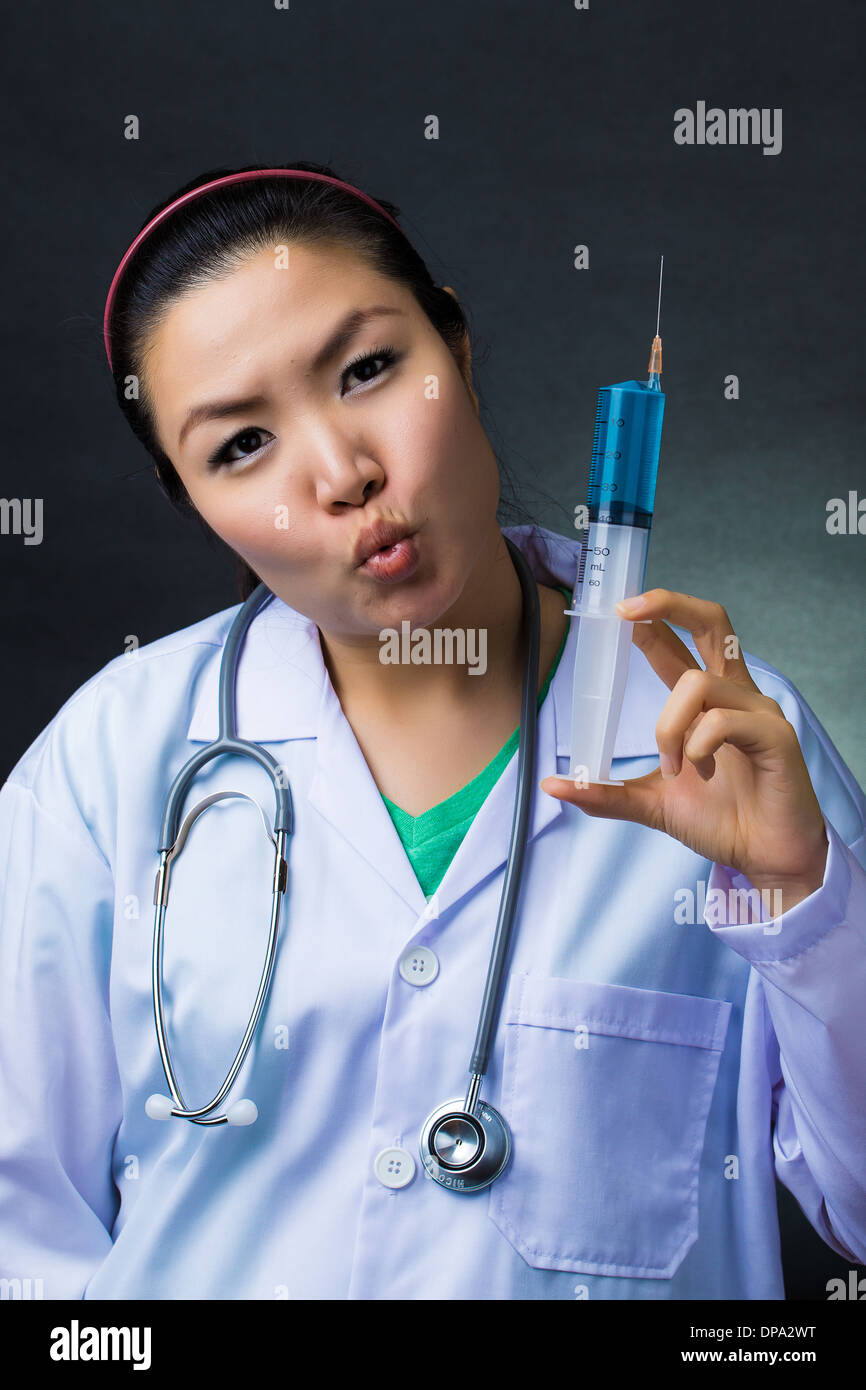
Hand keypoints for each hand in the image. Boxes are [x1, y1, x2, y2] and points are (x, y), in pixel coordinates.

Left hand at [540, 589, 828, 915]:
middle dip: (668, 604)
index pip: (680, 639)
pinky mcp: (775, 735)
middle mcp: (735, 693)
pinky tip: (700, 772)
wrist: (765, 858)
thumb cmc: (721, 821)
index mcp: (707, 700)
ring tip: (671, 766)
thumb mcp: (650, 803)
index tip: (615, 612)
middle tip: (626, 612)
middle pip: (711, 620)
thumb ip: (606, 792)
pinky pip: (722, 719)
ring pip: (697, 683)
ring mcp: (757, 710)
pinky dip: (698, 744)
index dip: (653, 617)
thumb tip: (552, 785)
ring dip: (669, 726)